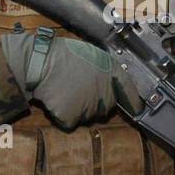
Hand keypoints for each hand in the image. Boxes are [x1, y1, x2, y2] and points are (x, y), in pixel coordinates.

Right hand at [0, 27, 140, 128]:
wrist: (38, 63)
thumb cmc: (61, 54)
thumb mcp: (90, 53)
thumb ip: (103, 68)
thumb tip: (111, 81)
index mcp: (110, 69)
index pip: (128, 88)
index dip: (132, 99)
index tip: (137, 108)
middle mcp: (105, 89)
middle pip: (107, 106)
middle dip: (97, 101)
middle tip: (79, 89)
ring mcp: (90, 105)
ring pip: (89, 115)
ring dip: (79, 108)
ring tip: (65, 90)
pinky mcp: (74, 117)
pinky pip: (71, 121)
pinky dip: (63, 115)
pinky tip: (57, 100)